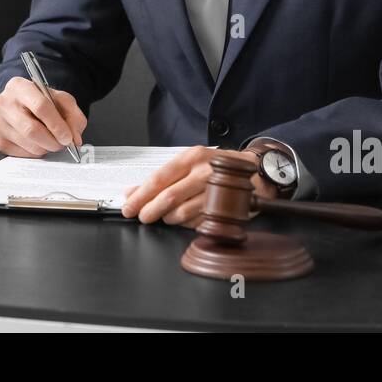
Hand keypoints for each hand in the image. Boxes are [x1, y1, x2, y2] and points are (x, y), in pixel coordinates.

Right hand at [0, 76, 86, 157]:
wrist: (20, 105)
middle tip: (63, 144)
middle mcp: (3, 103)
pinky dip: (36, 153)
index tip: (68, 137)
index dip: (56, 125)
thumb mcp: (60, 100)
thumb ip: (73, 116)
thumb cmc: (40, 101)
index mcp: (19, 86)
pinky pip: (22, 154)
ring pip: (28, 144)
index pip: (40, 106)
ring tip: (52, 141)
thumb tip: (75, 139)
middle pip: (31, 129)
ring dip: (46, 148)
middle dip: (52, 141)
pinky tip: (39, 143)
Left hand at [120, 146, 277, 227]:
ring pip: (182, 213)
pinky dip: (185, 224)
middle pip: (169, 197)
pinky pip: (196, 222)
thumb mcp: (188, 165)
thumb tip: (131, 192)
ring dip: (169, 219)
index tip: (128, 206)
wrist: (253, 172)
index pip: (159, 178)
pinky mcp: (224, 209)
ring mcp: (215, 191)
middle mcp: (204, 172)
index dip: (140, 196)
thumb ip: (159, 179)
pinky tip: (183, 221)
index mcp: (192, 157)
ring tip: (166, 217)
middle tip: (143, 217)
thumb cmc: (215, 168)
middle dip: (150, 211)